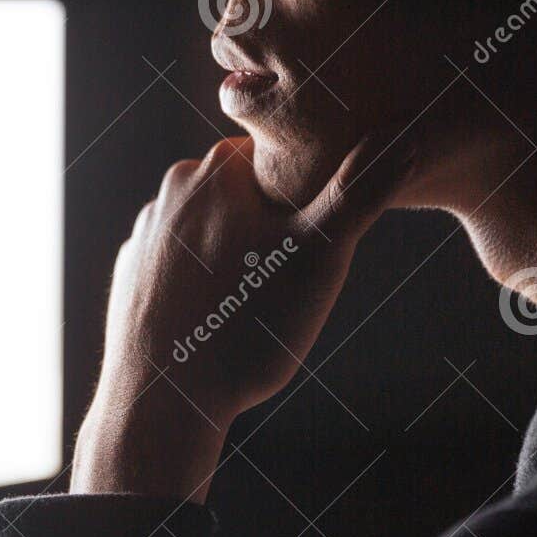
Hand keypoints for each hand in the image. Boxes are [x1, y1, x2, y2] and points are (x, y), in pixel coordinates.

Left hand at [71, 134, 412, 500]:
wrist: (162, 401)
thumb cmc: (245, 325)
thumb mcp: (322, 254)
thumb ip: (362, 191)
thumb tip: (404, 136)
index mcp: (217, 168)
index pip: (281, 159)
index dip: (310, 198)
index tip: (318, 241)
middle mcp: (172, 189)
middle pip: (246, 196)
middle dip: (273, 230)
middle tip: (291, 283)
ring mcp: (146, 233)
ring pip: (213, 233)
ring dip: (238, 259)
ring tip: (255, 310)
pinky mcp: (132, 275)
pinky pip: (182, 269)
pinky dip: (203, 287)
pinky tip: (218, 322)